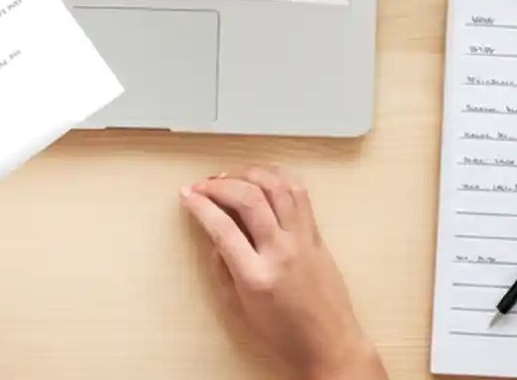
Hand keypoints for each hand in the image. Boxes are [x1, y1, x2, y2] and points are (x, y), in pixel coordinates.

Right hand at [180, 166, 385, 379]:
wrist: (329, 343)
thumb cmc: (283, 332)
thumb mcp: (239, 308)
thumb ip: (222, 269)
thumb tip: (213, 235)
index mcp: (256, 276)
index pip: (222, 228)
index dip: (200, 205)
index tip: (186, 194)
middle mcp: (281, 251)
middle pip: (249, 199)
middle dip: (219, 184)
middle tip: (203, 184)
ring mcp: (302, 239)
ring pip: (277, 187)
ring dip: (248, 173)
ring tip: (229, 176)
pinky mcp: (316, 234)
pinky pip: (299, 193)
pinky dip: (277, 176)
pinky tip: (261, 176)